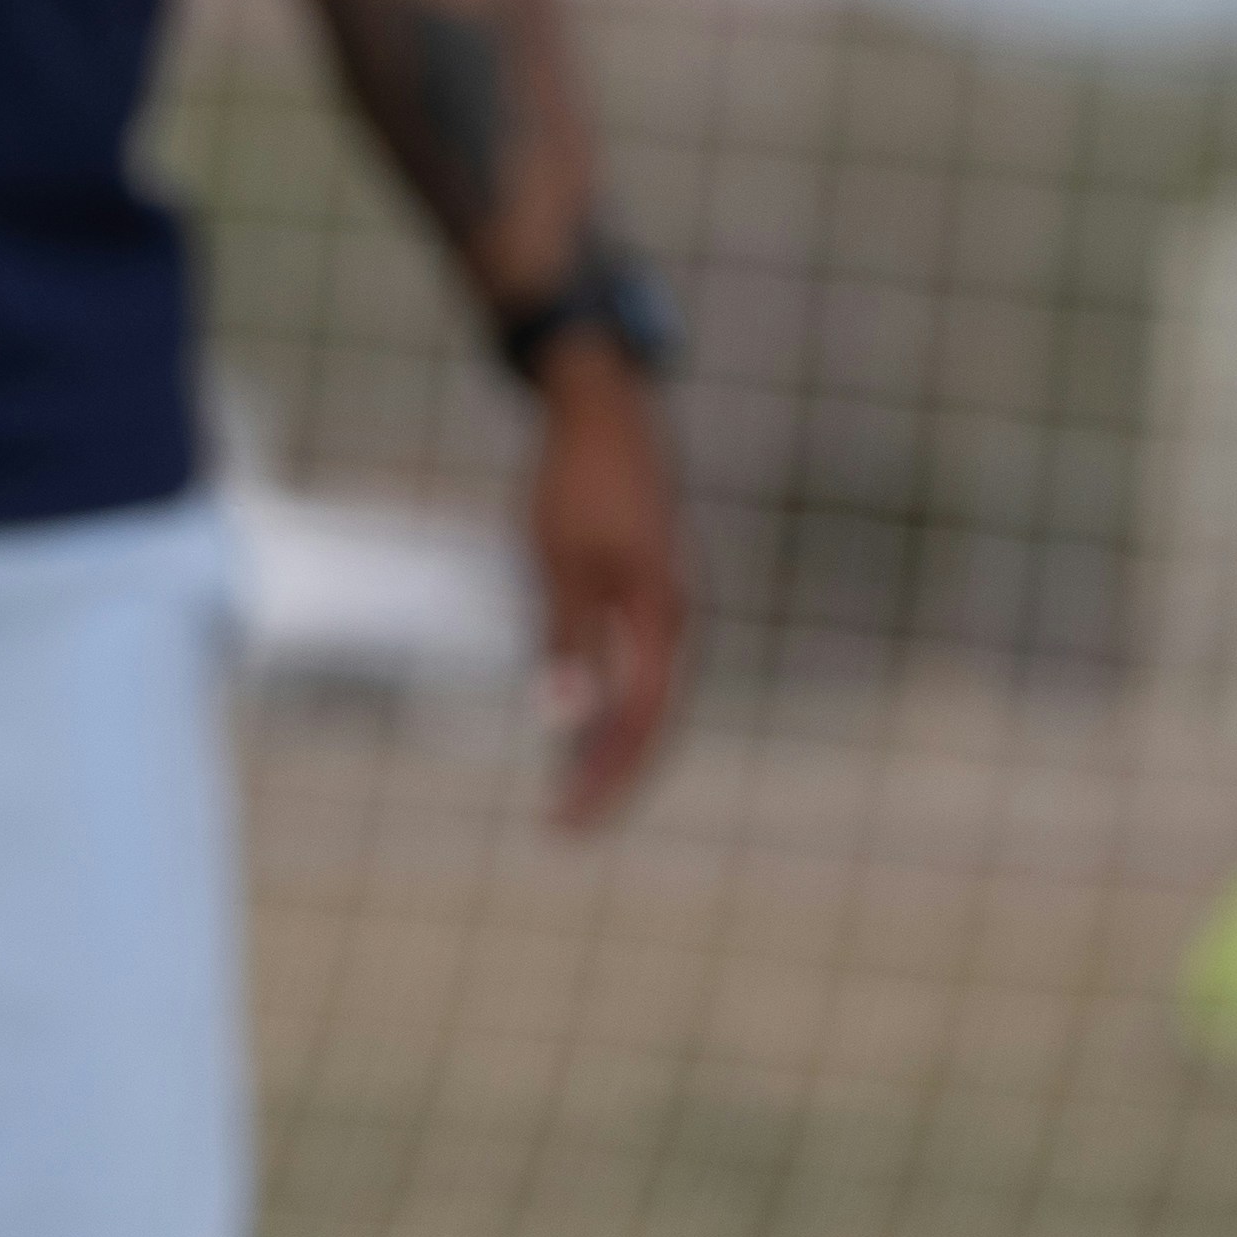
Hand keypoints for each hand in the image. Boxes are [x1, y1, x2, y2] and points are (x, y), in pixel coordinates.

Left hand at [526, 349, 693, 828]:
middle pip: (649, 725)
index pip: (638, 728)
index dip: (601, 782)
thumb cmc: (576, 481)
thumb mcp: (559, 562)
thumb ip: (566, 640)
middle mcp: (677, 621)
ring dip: (607, 747)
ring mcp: (666, 605)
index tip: (562, 827)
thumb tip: (564, 721)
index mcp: (663, 621)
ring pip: (644, 699)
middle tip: (561, 829)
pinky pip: (635, 667)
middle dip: (606, 780)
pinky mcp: (647, 589)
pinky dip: (607, 704)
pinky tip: (575, 720)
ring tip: (565, 790)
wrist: (602, 407)